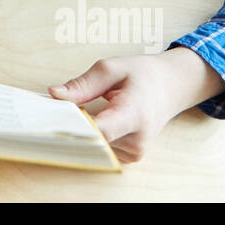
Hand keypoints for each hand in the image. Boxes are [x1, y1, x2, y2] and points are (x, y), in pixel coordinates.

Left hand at [48, 48, 224, 161]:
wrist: (171, 87)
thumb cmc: (143, 75)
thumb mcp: (111, 68)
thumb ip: (83, 84)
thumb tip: (55, 94)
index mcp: (134, 114)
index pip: (100, 132)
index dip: (74, 127)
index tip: (52, 117)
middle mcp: (137, 139)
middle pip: (92, 142)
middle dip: (70, 126)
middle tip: (55, 108)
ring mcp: (134, 152)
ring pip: (93, 147)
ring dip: (80, 131)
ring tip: (78, 110)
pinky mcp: (129, 157)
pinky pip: (101, 150)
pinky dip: (90, 136)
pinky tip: (90, 120)